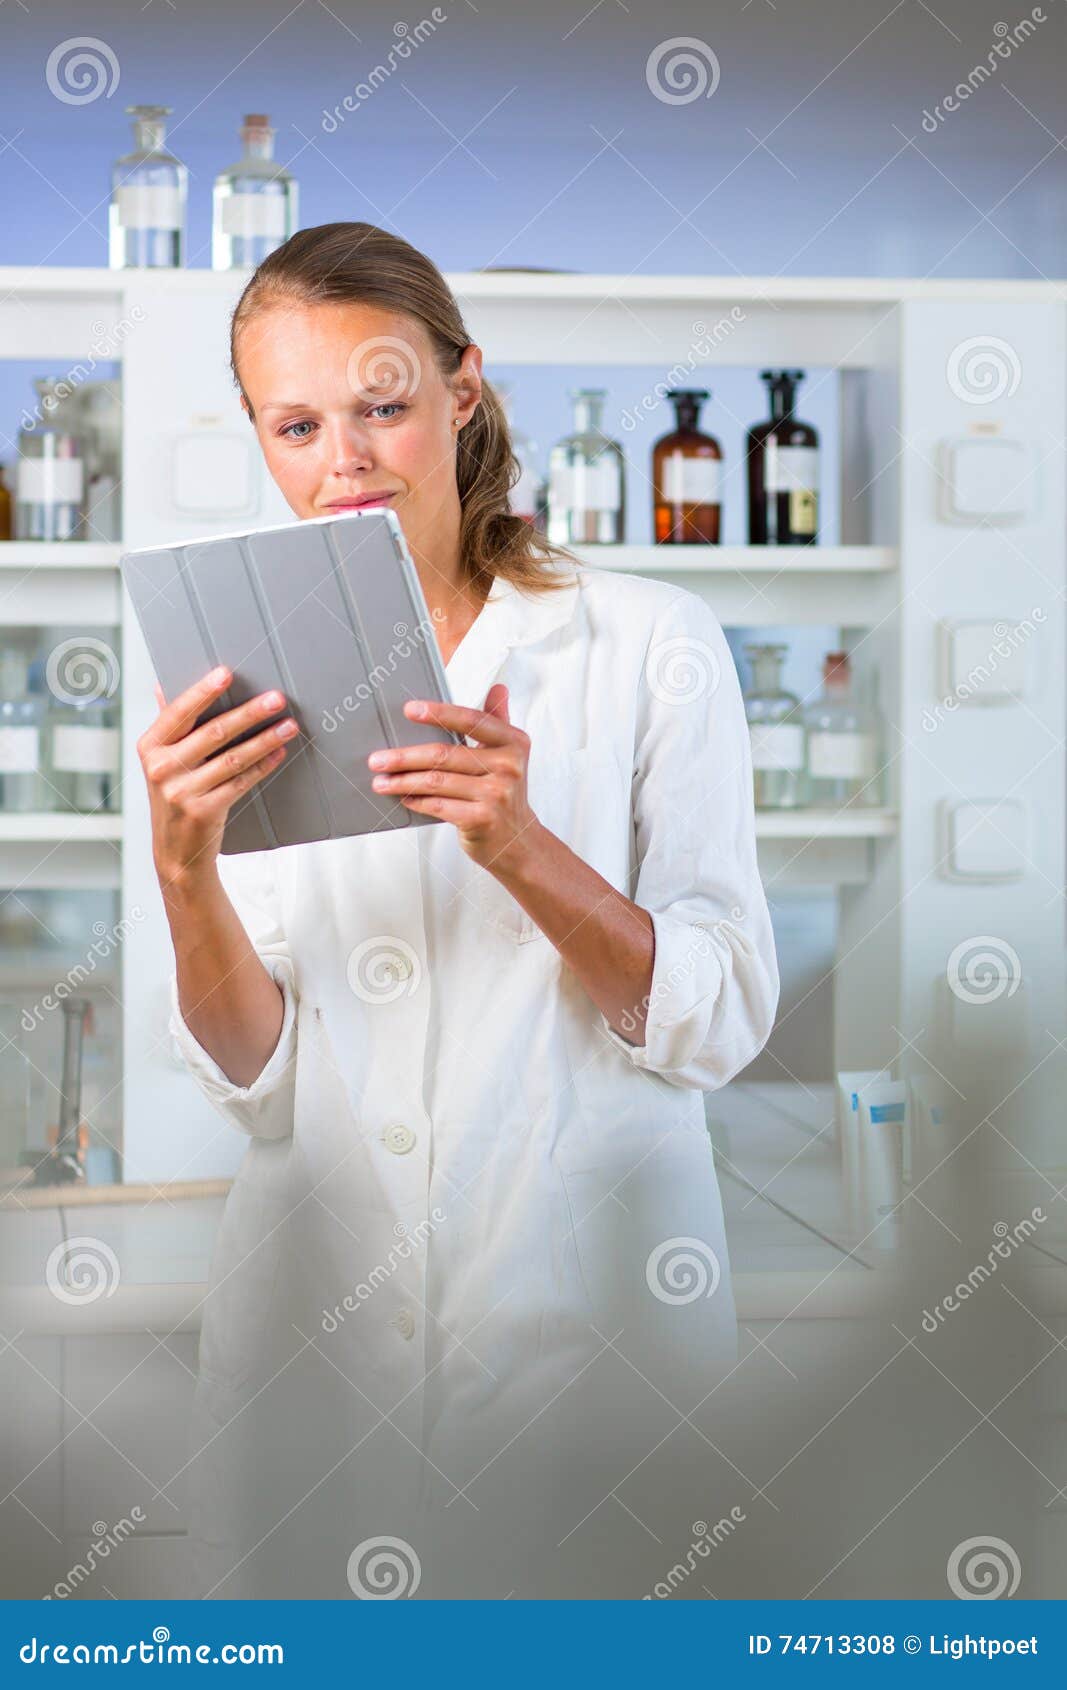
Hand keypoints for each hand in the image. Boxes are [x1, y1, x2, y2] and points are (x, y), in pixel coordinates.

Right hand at [138, 667, 300, 885]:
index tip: (226, 673)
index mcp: (150, 746)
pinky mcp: (203, 811)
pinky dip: (262, 766)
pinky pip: (241, 782)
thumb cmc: (174, 795)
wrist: (175, 851)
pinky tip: (279, 753)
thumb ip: (168, 726)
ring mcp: (181, 791)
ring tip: (289, 726)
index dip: (203, 691)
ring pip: (232, 758)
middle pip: (212, 733)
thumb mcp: (162, 761)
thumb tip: (165, 684)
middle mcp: (162, 767)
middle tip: (276, 698)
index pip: (179, 712)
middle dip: (249, 713)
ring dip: (265, 740)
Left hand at [367, 683, 542, 873]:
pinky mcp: (482, 818)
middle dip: (404, 756)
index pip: (471, 720)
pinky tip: (403, 798)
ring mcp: (496, 794)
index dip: (439, 713)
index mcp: (514, 742)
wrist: (518, 841)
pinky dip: (416, 801)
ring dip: (402, 781)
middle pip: (444, 754)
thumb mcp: (509, 756)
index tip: (410, 710)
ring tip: (380, 781)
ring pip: (435, 781)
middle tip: (377, 759)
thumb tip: (499, 688)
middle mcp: (508, 766)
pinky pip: (438, 805)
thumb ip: (499, 722)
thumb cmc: (505, 794)